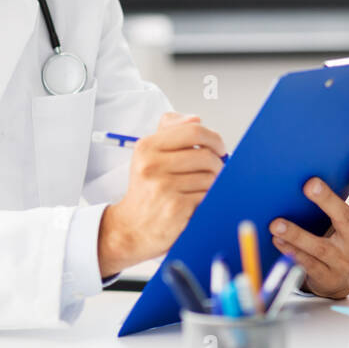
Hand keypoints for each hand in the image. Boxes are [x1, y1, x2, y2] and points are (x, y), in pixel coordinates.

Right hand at [97, 112, 225, 276]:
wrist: (130, 229)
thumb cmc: (145, 189)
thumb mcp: (149, 155)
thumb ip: (171, 131)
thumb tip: (196, 118)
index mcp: (147, 147)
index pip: (193, 131)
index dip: (213, 137)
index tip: (218, 147)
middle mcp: (152, 166)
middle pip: (205, 155)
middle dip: (217, 163)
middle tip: (215, 171)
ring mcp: (164, 187)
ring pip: (210, 177)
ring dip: (213, 183)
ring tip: (201, 188)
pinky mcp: (176, 208)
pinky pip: (208, 195)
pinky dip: (208, 199)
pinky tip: (196, 202)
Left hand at [268, 139, 348, 298]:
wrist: (346, 281)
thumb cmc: (344, 238)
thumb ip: (345, 195)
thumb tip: (324, 158)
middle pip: (343, 217)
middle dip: (326, 200)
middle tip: (309, 184)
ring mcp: (343, 259)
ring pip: (319, 246)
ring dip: (297, 234)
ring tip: (276, 224)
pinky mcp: (327, 276)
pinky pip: (307, 264)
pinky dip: (291, 252)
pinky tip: (277, 241)